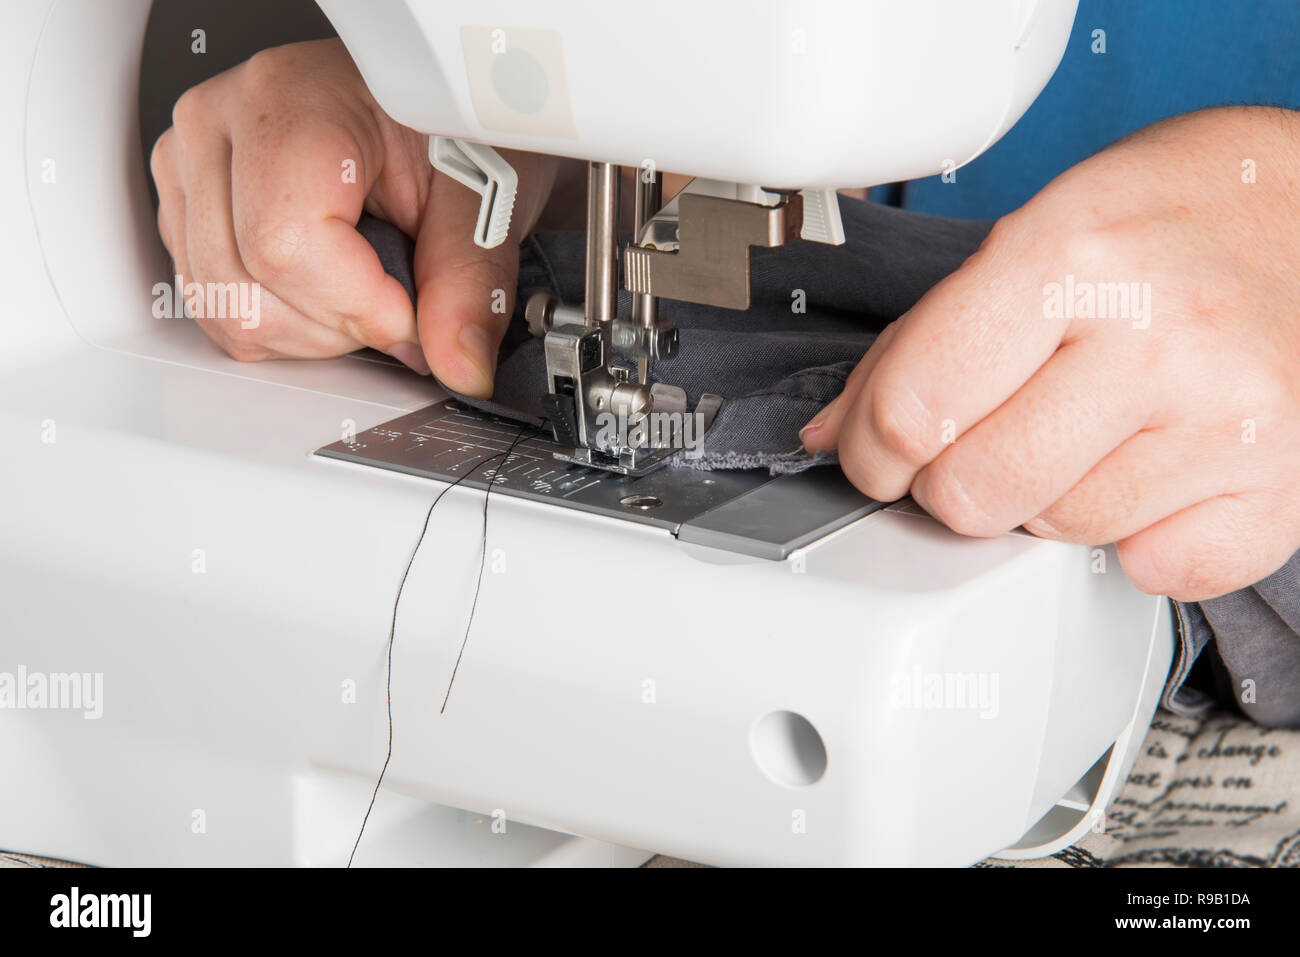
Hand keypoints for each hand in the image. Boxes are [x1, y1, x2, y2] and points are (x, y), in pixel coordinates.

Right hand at [150, 39, 556, 395]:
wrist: (417, 99)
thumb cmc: (441, 129)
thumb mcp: (479, 197)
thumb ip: (469, 284)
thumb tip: (459, 362)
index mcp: (290, 101)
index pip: (284, 246)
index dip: (358, 306)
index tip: (411, 314)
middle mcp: (219, 124)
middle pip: (245, 289)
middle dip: (337, 327)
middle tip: (395, 301)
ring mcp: (189, 163)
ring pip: (222, 311)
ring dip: (307, 334)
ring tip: (362, 290)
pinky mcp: (182, 203)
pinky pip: (210, 308)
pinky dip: (277, 325)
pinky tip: (322, 293)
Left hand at [802, 107, 1299, 600]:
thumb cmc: (1172, 215)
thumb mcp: (1037, 229)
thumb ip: (924, 338)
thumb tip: (835, 435)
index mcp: (1073, 256)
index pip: (914, 408)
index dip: (869, 449)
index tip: (875, 453)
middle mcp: (1159, 338)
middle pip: (974, 491)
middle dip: (950, 482)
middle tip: (979, 442)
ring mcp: (1233, 418)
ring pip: (1058, 534)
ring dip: (1044, 501)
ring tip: (1082, 433)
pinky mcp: (1287, 484)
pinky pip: (1157, 570)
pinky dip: (1137, 540)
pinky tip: (1149, 471)